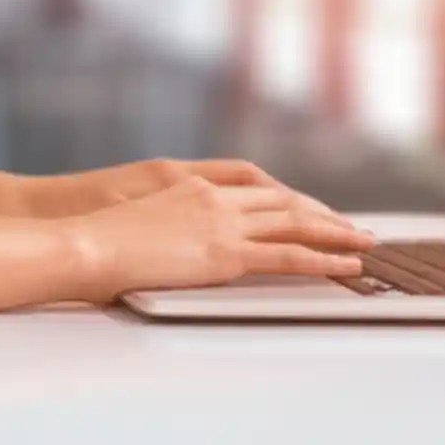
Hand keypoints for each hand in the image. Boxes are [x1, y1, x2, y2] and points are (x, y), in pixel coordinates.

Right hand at [59, 177, 374, 303]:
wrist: (80, 238)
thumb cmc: (88, 231)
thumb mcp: (125, 211)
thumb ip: (153, 216)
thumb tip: (158, 234)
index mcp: (187, 179)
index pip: (251, 178)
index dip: (283, 192)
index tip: (304, 204)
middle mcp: (212, 194)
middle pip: (280, 198)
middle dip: (318, 212)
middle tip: (349, 224)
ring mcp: (220, 222)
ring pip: (293, 222)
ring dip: (334, 232)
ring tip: (365, 242)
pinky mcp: (223, 254)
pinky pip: (286, 257)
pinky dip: (322, 260)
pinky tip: (346, 266)